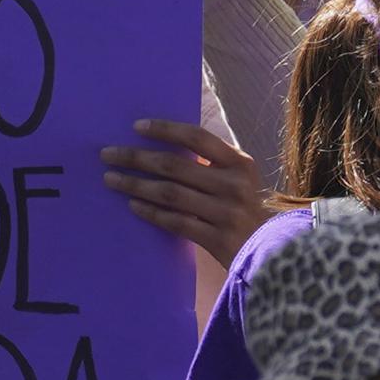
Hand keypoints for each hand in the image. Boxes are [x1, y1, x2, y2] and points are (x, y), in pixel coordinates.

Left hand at [102, 119, 264, 262]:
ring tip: (111, 179)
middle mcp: (234, 185)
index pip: (197, 137)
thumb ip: (210, 161)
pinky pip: (176, 222)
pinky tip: (132, 205)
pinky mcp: (218, 239)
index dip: (165, 130)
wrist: (272, 251)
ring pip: (170, 194)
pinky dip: (151, 212)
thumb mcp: (238, 178)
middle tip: (108, 154)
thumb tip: (160, 144)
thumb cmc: (244, 208)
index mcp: (240, 163)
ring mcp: (226, 213)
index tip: (136, 127)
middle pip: (175, 165)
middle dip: (136, 158)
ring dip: (136, 185)